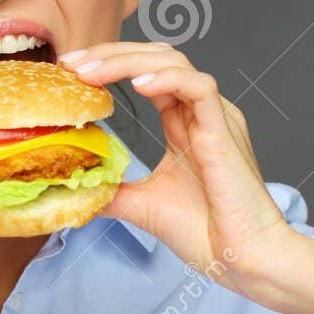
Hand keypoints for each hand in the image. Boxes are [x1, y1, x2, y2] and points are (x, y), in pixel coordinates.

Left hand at [58, 43, 298, 303]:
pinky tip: (137, 86)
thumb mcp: (144, 205)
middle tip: (71, 63)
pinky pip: (198, 87)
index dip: (108, 65)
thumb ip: (113, 191)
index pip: (146, 73)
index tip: (70, 71)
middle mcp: (201, 112)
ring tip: (90, 72)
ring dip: (128, 62)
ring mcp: (216, 117)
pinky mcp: (224, 130)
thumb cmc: (208, 233)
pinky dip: (166, 79)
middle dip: (110, 54)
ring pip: (174, 63)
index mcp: (186, 123)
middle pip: (157, 58)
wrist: (243, 259)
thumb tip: (77, 187)